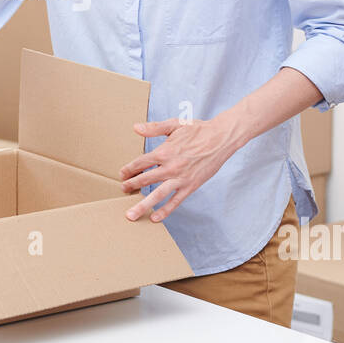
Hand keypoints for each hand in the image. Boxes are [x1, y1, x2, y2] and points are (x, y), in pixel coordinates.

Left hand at [119, 114, 242, 221]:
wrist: (221, 139)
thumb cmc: (198, 130)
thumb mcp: (175, 124)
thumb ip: (154, 128)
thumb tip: (135, 127)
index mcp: (164, 151)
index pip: (140, 163)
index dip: (129, 170)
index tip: (123, 175)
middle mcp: (170, 167)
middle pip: (145, 179)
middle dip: (131, 186)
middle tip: (123, 190)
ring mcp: (180, 178)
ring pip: (157, 194)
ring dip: (143, 205)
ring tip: (131, 214)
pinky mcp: (191, 186)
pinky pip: (175, 201)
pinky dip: (165, 211)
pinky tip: (155, 218)